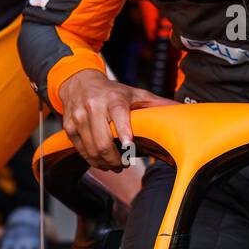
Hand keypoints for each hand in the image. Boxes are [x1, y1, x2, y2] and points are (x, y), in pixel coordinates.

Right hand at [58, 69, 172, 170]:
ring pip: (91, 149)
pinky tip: (101, 161)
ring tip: (114, 166)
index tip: (129, 146)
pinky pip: (81, 150)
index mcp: (113, 98)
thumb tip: (180, 109)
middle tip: (124, 165)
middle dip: (115, 159)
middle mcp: (93, 106)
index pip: (119, 115)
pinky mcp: (68, 126)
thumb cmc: (111, 91)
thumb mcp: (134, 93)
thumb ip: (156, 103)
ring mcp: (79, 117)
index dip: (123, 132)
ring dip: (104, 163)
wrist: (79, 83)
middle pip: (102, 141)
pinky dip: (92, 160)